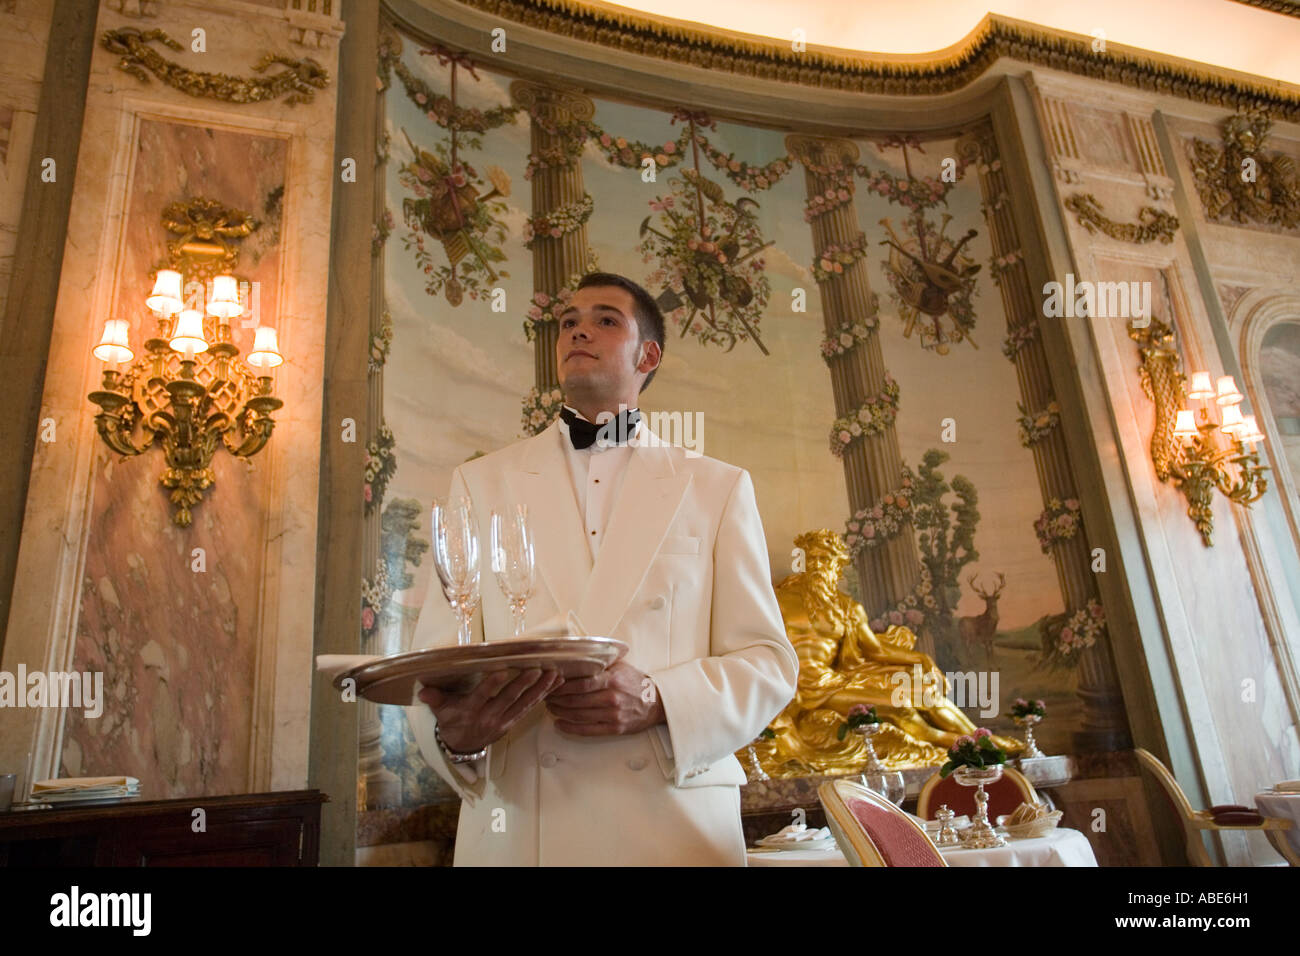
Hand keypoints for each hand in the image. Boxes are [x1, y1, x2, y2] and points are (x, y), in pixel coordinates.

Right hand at [419, 667, 562, 753]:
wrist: (461, 746)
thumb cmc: (450, 720)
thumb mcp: (439, 710)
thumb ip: (434, 698)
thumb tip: (423, 690)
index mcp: (470, 711)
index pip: (481, 696)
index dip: (491, 685)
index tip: (502, 671)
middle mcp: (488, 717)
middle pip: (508, 699)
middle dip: (523, 684)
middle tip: (537, 670)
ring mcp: (503, 721)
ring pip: (524, 704)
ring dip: (540, 689)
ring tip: (554, 675)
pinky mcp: (512, 722)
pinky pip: (530, 708)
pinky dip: (544, 695)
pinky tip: (556, 683)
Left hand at [545, 660, 665, 735]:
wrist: (656, 702)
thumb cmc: (635, 682)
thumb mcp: (620, 666)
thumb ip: (600, 662)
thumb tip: (576, 654)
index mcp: (612, 680)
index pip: (580, 684)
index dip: (562, 686)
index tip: (551, 684)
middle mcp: (611, 698)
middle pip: (576, 700)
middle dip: (556, 699)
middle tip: (546, 696)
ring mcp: (613, 715)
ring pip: (578, 715)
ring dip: (560, 712)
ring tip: (550, 707)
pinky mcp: (614, 728)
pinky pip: (587, 730)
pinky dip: (570, 728)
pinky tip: (559, 723)